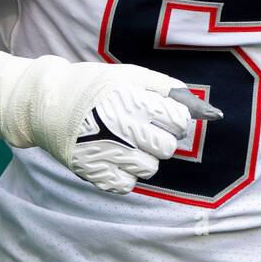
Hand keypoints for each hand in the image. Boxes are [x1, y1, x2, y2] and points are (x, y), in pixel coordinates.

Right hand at [69, 74, 220, 194]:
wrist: (47, 105)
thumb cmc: (96, 87)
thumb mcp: (132, 76)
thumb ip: (172, 91)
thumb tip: (213, 113)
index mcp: (131, 100)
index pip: (179, 121)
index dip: (172, 118)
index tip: (156, 113)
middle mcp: (120, 128)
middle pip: (168, 148)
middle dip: (160, 139)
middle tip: (138, 128)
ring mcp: (106, 154)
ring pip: (150, 168)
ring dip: (142, 157)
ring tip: (121, 140)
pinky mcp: (94, 174)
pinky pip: (128, 184)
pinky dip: (124, 173)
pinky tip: (110, 155)